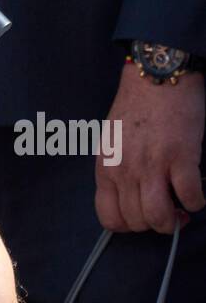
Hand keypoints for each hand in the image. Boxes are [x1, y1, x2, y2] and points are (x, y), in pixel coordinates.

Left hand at [95, 64, 204, 233]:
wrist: (156, 76)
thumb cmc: (136, 106)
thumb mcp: (112, 142)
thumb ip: (118, 170)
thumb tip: (132, 197)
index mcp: (105, 167)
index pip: (109, 218)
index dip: (131, 226)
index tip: (145, 216)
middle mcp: (124, 170)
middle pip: (137, 222)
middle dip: (156, 223)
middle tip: (170, 210)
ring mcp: (151, 165)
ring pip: (159, 218)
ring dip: (174, 220)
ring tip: (182, 207)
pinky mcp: (180, 157)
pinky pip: (190, 197)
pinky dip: (197, 201)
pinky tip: (197, 191)